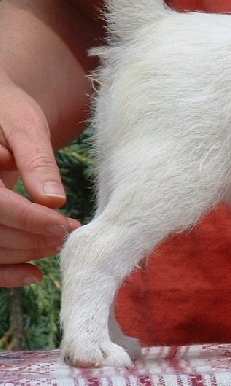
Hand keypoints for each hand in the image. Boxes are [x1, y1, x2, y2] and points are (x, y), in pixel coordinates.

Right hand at [0, 82, 79, 286]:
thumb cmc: (9, 111)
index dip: (30, 219)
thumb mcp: (25, 127)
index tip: (64, 225)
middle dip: (33, 239)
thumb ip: (37, 162)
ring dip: (25, 253)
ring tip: (60, 244)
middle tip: (69, 235)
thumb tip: (54, 199)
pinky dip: (5, 271)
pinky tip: (34, 274)